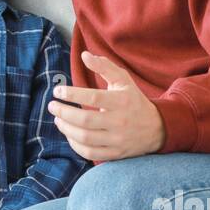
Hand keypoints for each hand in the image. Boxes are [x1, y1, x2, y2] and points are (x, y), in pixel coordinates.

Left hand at [47, 51, 165, 161]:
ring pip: (85, 138)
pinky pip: (90, 153)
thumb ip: (104, 66)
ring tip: (57, 119)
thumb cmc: (133, 100)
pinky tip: (69, 134)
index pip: (93, 98)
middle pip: (86, 121)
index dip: (72, 94)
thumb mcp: (123, 80)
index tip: (57, 91)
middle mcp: (120, 122)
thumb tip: (84, 55)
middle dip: (64, 113)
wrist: (156, 128)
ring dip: (66, 129)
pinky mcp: (115, 153)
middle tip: (52, 106)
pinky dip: (75, 145)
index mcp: (121, 101)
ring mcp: (117, 140)